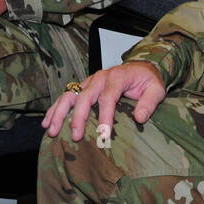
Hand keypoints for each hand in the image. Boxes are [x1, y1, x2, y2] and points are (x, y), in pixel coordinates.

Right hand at [42, 60, 165, 141]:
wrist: (142, 67)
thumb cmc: (148, 80)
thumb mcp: (156, 89)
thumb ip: (149, 102)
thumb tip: (139, 118)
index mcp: (118, 77)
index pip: (108, 97)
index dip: (105, 116)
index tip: (103, 134)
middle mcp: (100, 77)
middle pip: (84, 96)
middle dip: (78, 117)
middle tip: (75, 136)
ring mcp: (89, 81)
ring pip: (69, 95)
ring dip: (59, 113)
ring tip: (51, 130)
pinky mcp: (83, 86)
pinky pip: (66, 96)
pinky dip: (55, 109)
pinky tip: (47, 122)